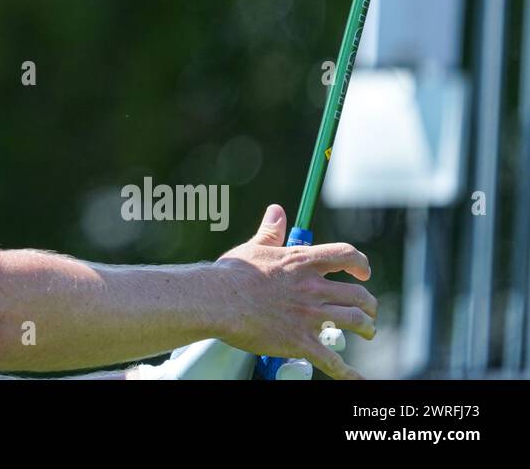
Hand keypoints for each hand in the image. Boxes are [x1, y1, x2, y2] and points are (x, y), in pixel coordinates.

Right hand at [214, 204, 377, 378]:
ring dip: (366, 328)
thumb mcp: (254, 248)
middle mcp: (313, 288)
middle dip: (369, 304)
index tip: (363, 272)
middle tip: (368, 310)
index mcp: (303, 262)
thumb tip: (276, 211)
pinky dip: (347, 372)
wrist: (218, 300)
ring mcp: (309, 316)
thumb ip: (270, 232)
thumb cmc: (232, 273)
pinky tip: (356, 377)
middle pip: (358, 294)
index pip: (346, 256)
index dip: (360, 264)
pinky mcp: (300, 341)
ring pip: (355, 322)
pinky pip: (331, 360)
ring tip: (368, 331)